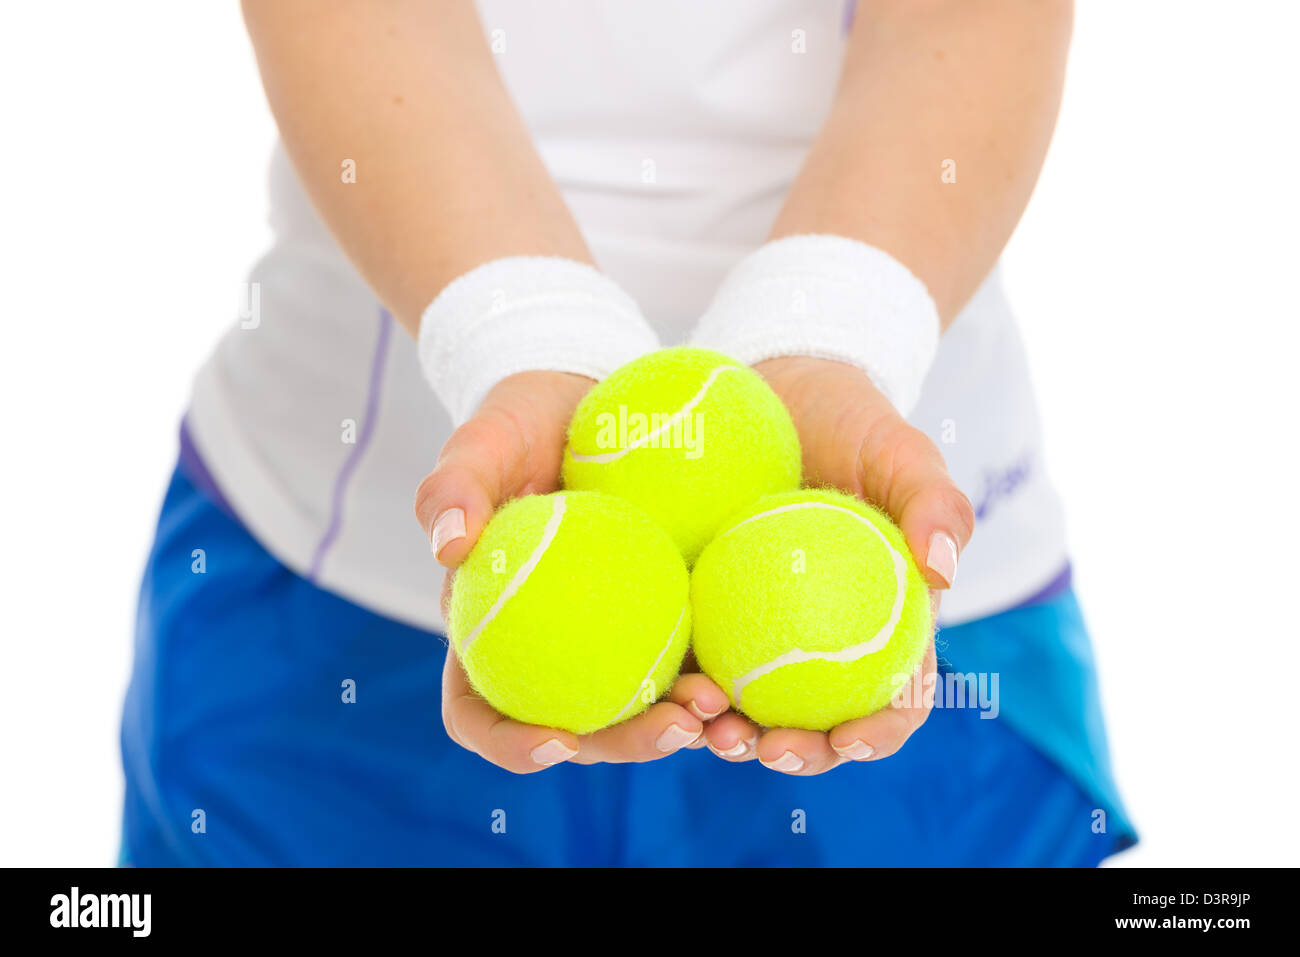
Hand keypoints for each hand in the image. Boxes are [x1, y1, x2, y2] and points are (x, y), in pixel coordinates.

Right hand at [414, 370, 729, 772]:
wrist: (588, 394)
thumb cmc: (520, 421)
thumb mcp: (484, 438)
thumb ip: (456, 484)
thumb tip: (447, 546)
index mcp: (489, 631)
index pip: (480, 711)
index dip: (509, 744)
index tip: (558, 743)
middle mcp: (551, 650)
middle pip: (579, 729)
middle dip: (628, 744)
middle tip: (677, 728)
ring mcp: (613, 637)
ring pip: (642, 705)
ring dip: (684, 723)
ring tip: (724, 709)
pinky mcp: (665, 612)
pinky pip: (690, 651)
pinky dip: (718, 669)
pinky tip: (752, 664)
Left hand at [699, 356, 974, 774]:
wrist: (777, 386)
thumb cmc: (852, 420)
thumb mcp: (902, 449)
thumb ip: (936, 501)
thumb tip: (944, 572)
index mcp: (882, 624)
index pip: (895, 699)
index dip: (878, 733)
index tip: (849, 740)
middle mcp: (820, 640)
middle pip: (816, 722)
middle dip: (795, 752)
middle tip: (762, 745)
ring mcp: (756, 629)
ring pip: (747, 705)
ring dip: (727, 732)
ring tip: (702, 724)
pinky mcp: (703, 608)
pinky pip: (692, 654)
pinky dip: (679, 680)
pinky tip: (659, 681)